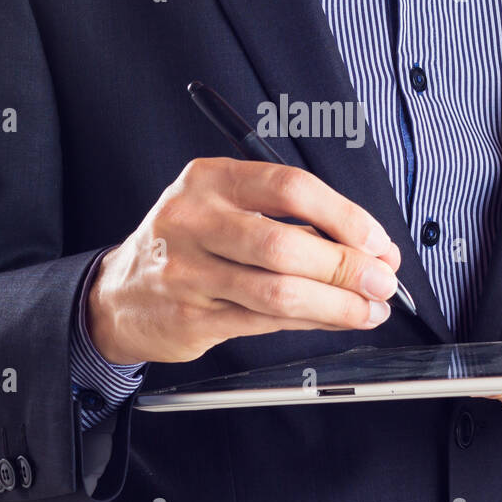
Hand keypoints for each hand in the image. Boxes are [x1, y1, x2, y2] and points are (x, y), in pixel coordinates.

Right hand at [86, 158, 402, 364]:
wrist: (119, 293)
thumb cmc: (188, 243)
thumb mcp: (226, 208)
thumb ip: (290, 220)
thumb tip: (367, 248)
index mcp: (211, 179)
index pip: (290, 188)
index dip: (344, 216)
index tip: (376, 240)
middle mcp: (194, 219)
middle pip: (285, 244)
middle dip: (347, 267)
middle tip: (382, 281)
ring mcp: (188, 272)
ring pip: (279, 291)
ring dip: (337, 304)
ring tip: (369, 308)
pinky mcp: (191, 317)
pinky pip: (266, 321)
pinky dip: (312, 321)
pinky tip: (336, 319)